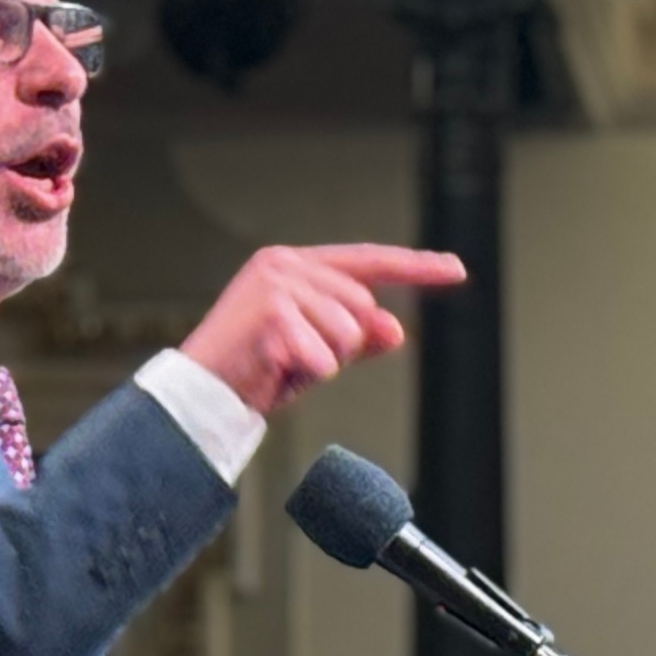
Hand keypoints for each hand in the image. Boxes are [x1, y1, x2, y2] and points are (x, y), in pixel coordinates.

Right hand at [178, 244, 467, 415]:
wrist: (200, 395)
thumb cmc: (252, 371)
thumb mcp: (314, 351)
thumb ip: (357, 336)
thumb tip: (396, 329)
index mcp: (295, 264)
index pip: (369, 261)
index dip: (416, 267)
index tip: (455, 270)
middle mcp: (286, 265)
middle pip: (363, 309)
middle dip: (342, 347)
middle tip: (295, 361)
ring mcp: (279, 286)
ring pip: (349, 335)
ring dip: (323, 364)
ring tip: (283, 366)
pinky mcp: (274, 314)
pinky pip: (325, 358)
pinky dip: (307, 377)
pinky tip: (275, 373)